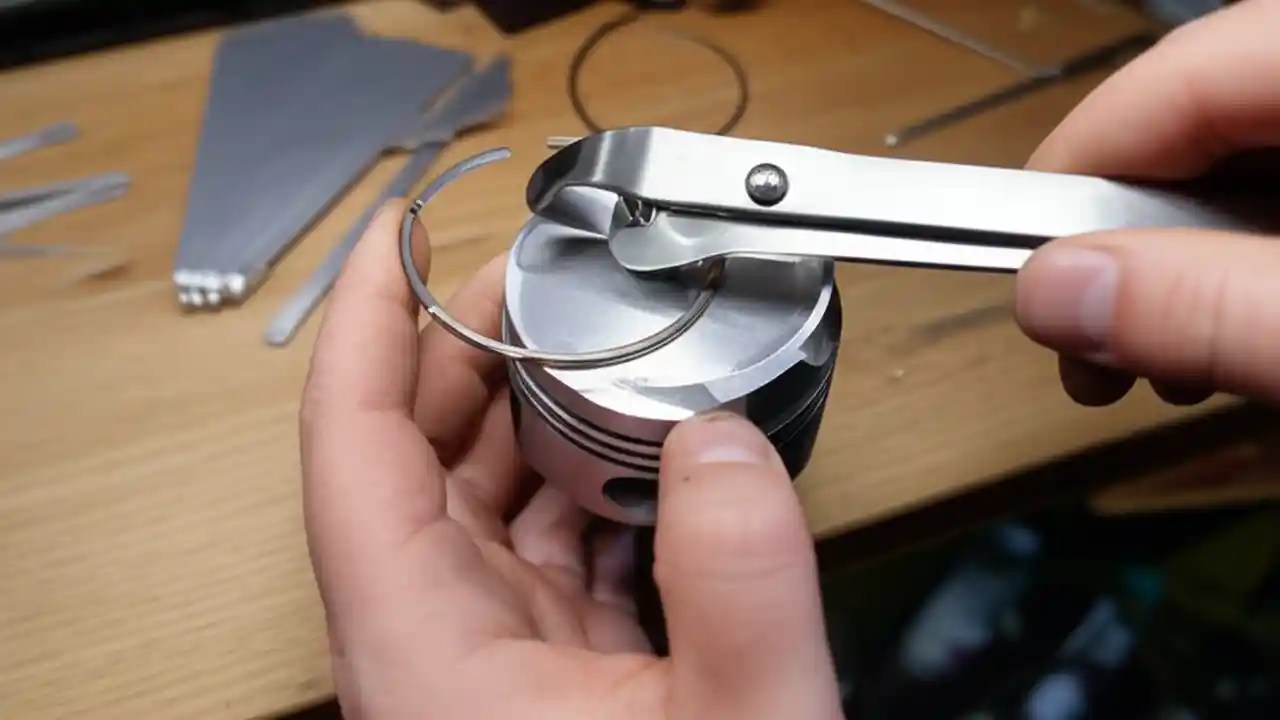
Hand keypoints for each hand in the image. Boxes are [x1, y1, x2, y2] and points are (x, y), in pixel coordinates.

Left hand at [299, 201, 843, 719]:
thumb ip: (738, 586)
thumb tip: (727, 444)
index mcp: (421, 643)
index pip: (350, 442)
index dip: (367, 321)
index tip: (400, 237)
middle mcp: (429, 640)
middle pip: (418, 453)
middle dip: (473, 347)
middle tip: (541, 276)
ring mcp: (480, 656)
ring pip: (482, 499)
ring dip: (536, 416)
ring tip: (599, 352)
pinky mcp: (536, 675)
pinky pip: (543, 551)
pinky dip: (588, 491)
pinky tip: (649, 466)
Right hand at [1014, 0, 1279, 405]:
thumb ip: (1209, 309)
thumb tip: (1050, 292)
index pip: (1190, 68)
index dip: (1086, 160)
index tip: (1021, 259)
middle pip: (1208, 118)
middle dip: (1132, 241)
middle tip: (1090, 348)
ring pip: (1247, 160)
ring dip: (1183, 267)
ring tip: (1164, 367)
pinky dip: (1244, 266)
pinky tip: (1232, 331)